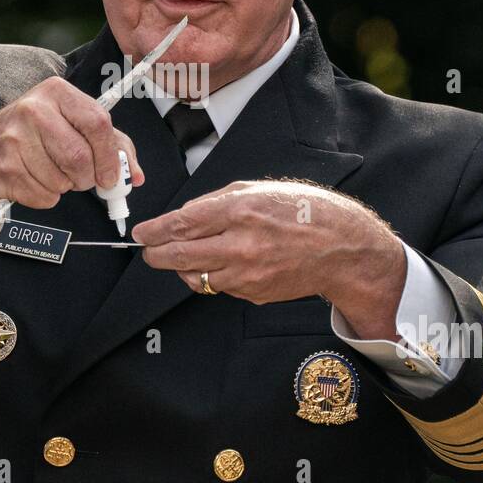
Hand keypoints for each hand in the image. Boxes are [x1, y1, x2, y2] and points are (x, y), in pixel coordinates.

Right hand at [0, 76, 144, 209]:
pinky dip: (45, 197)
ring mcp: (14, 139)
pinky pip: (43, 196)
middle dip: (87, 177)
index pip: (98, 123)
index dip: (111, 156)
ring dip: (64, 187)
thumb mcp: (66, 122)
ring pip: (62, 180)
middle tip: (82, 179)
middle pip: (80, 157)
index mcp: (56, 92)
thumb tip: (134, 174)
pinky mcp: (3, 168)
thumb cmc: (26, 136)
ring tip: (50, 172)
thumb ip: (107, 143)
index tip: (112, 175)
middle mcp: (33, 110)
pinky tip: (33, 180)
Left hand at [130, 179, 406, 336]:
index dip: (154, 230)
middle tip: (148, 251)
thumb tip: (184, 216)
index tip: (142, 233)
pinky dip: (213, 275)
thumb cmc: (302, 211)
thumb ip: (217, 202)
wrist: (340, 247)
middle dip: (155, 254)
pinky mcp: (252, 293)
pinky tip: (225, 262)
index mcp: (240, 211)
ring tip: (188, 255)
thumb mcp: (258, 189)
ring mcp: (247, 273)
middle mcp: (241, 244)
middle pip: (179, 256)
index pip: (182, 224)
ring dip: (182, 267)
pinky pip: (219, 286)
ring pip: (194, 276)